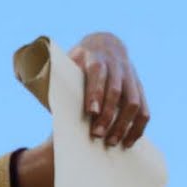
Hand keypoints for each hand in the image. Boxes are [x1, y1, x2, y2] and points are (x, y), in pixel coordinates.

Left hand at [69, 32, 149, 147]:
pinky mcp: (139, 88)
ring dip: (123, 124)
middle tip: (97, 135)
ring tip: (112, 142)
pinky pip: (144, 109)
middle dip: (107, 115)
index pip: (97, 73)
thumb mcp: (68, 62)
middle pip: (116, 91)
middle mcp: (117, 66)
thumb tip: (43, 99)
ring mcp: (131, 77)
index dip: (95, 92)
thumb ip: (59, 79)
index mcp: (96, 57)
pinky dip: (138, 127)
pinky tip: (128, 142)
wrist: (106, 44)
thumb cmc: (79, 61)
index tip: (91, 112)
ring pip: (133, 102)